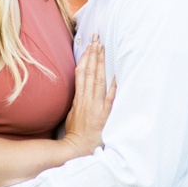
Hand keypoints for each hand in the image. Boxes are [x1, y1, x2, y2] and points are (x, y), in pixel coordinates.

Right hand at [60, 37, 115, 157]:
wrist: (77, 147)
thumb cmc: (75, 132)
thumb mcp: (72, 112)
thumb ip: (78, 99)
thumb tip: (82, 86)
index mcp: (79, 98)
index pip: (81, 73)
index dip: (85, 58)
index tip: (89, 46)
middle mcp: (86, 99)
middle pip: (89, 72)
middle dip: (93, 54)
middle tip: (97, 39)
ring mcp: (95, 106)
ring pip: (98, 81)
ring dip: (100, 64)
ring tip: (102, 49)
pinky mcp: (103, 115)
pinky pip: (108, 99)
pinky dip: (112, 88)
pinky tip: (115, 76)